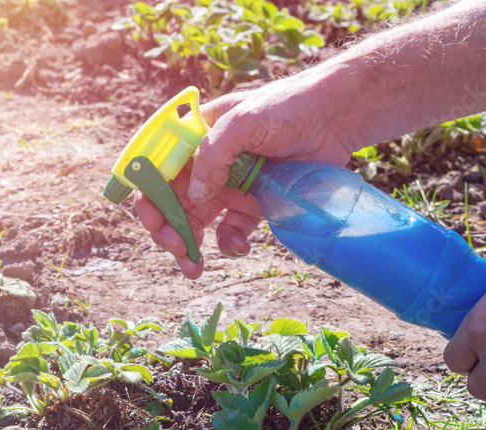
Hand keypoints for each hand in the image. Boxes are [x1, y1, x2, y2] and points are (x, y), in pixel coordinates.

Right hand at [134, 70, 360, 278]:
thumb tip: (192, 198)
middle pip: (171, 201)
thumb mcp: (244, 120)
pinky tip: (237, 247)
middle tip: (175, 247)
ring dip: (188, 246)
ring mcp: (230, 187)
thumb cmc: (288, 107)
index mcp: (194, 138)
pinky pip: (231, 232)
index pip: (157, 169)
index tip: (152, 219)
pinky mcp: (254, 206)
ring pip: (196, 222)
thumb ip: (213, 154)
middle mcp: (207, 164)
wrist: (337, 117)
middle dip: (166, 228)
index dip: (148, 195)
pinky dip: (228, 245)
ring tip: (192, 267)